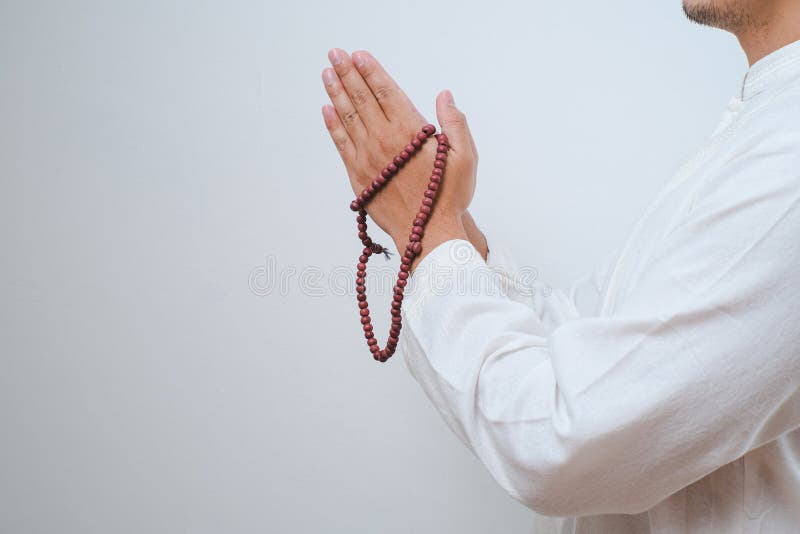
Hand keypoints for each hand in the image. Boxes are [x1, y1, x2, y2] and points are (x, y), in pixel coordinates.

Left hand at [321, 48, 479, 265]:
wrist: (427, 234)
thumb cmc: (449, 197)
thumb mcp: (465, 157)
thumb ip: (455, 123)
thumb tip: (444, 96)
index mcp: (409, 132)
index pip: (385, 91)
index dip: (371, 71)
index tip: (359, 55)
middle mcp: (384, 140)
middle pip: (362, 99)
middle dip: (348, 73)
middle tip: (335, 54)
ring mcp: (367, 158)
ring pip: (348, 118)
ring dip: (336, 93)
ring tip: (327, 73)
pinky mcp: (358, 176)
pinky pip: (341, 145)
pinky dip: (332, 126)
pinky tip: (326, 110)